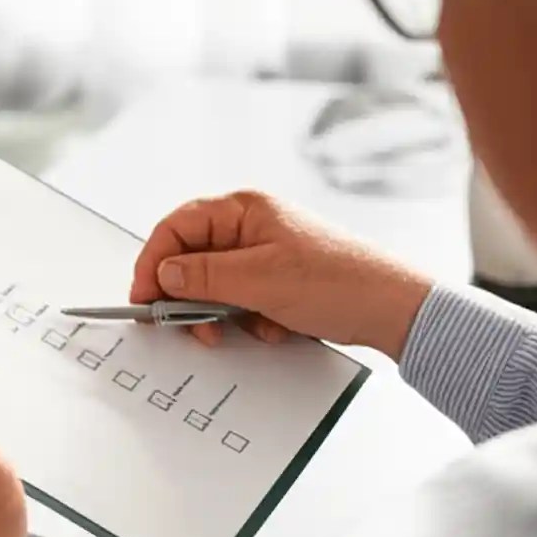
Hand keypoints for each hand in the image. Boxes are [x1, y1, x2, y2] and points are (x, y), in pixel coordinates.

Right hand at [130, 191, 431, 359]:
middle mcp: (250, 227)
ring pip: (215, 286)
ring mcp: (263, 255)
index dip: (154, 262)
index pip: (176, 227)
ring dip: (224, 313)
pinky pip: (240, 301)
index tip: (145, 298)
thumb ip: (204, 276)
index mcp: (243, 209)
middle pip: (192, 259)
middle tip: (192, 325)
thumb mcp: (261, 280)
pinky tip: (274, 327)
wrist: (392, 309)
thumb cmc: (339, 281)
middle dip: (192, 296)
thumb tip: (164, 275)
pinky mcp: (276, 281)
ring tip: (249, 326)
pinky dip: (249, 320)